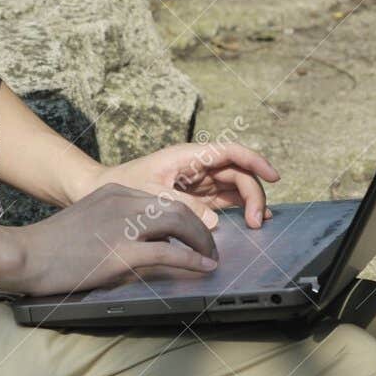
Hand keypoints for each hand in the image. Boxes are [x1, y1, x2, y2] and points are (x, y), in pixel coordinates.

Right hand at [10, 182, 220, 297]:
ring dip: (201, 241)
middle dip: (199, 227)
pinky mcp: (120, 252)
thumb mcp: (87, 221)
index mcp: (113, 191)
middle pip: (176, 207)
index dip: (184, 215)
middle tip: (210, 245)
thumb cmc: (49, 246)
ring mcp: (122, 225)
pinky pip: (168, 253)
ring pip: (178, 224)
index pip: (160, 198)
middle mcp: (122, 201)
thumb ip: (116, 225)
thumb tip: (146, 247)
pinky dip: (192, 259)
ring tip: (210, 256)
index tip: (193, 231)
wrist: (25, 254)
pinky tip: (204, 266)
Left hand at [79, 139, 278, 232]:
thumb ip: (183, 207)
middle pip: (238, 172)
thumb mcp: (151, 195)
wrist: (101, 189)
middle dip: (254, 193)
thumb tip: (214, 221)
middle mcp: (198, 165)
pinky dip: (240, 208)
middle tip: (259, 221)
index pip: (230, 152)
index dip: (256, 160)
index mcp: (188, 155)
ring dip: (250, 202)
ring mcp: (199, 180)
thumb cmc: (123, 185)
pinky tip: (251, 220)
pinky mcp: (196, 196)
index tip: (274, 176)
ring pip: (235, 186)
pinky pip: (225, 199)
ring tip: (258, 224)